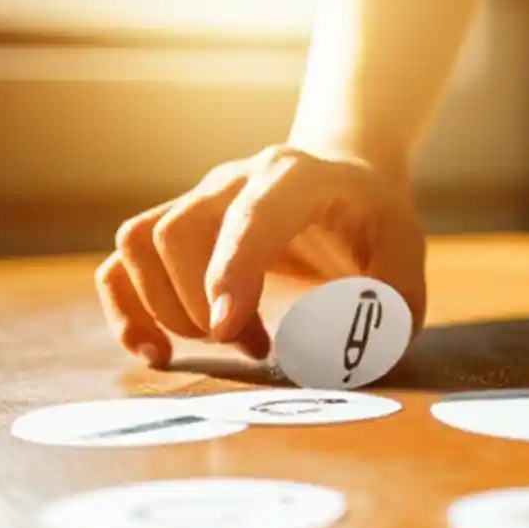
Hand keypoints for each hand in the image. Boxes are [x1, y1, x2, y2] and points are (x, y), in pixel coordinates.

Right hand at [95, 145, 425, 366]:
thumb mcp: (405, 246)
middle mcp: (234, 179)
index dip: (231, 271)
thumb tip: (366, 352)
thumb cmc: (373, 216)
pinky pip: (123, 261)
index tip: (227, 331)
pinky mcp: (176, 226)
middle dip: (202, 305)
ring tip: (226, 341)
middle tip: (254, 344)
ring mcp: (197, 198)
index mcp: (296, 177)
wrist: (344, 175)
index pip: (251, 216)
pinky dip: (127, 309)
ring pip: (141, 243)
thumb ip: (396, 296)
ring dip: (168, 310)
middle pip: (180, 232)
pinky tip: (156, 351)